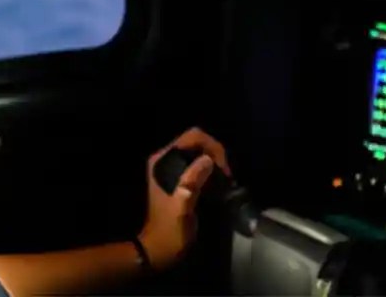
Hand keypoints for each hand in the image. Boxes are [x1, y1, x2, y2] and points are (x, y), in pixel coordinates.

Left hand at [137, 127, 232, 271]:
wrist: (158, 249)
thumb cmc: (169, 230)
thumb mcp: (182, 206)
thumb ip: (192, 181)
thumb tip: (208, 159)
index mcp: (162, 161)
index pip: (192, 137)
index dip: (212, 147)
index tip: (223, 169)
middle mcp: (164, 159)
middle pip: (196, 142)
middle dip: (215, 154)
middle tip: (226, 176)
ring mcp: (170, 168)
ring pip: (198, 152)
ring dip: (215, 162)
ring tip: (225, 180)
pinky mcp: (177, 178)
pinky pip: (197, 164)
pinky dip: (210, 170)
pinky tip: (217, 185)